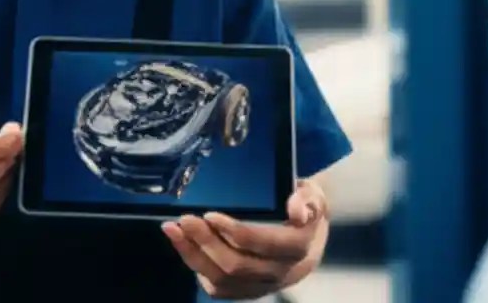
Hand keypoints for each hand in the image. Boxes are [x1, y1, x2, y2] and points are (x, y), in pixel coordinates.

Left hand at [163, 179, 328, 299]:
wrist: (308, 236)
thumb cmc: (305, 209)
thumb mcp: (313, 195)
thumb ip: (307, 199)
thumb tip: (296, 210)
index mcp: (299, 249)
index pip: (266, 245)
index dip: (237, 232)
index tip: (211, 214)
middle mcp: (281, 273)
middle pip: (238, 266)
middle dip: (206, 242)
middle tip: (185, 219)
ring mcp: (262, 286)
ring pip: (223, 281)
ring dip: (194, 255)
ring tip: (174, 230)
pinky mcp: (246, 292)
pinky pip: (218, 288)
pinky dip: (197, 266)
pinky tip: (183, 245)